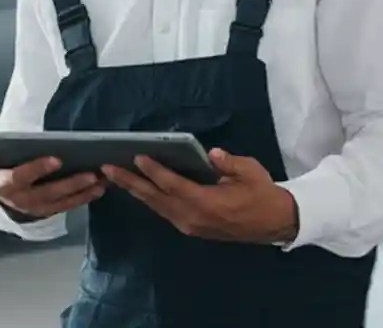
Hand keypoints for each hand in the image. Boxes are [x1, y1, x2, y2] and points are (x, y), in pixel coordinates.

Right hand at [0, 149, 105, 221]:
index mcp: (5, 185)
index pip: (22, 177)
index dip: (38, 168)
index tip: (57, 159)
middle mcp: (22, 200)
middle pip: (48, 192)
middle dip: (70, 184)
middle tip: (90, 174)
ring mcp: (36, 209)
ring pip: (61, 202)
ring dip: (82, 193)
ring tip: (100, 182)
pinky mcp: (48, 212)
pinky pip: (67, 206)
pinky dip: (83, 198)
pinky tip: (99, 189)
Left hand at [102, 148, 298, 243]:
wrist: (275, 223)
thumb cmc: (262, 194)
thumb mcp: (250, 172)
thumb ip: (227, 162)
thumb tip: (209, 153)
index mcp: (207, 203)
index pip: (173, 185)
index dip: (154, 171)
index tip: (137, 157)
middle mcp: (194, 217)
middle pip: (155, 198)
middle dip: (130, 183)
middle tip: (108, 168)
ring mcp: (191, 225)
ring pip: (157, 207)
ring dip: (136, 191)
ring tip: (116, 176)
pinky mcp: (192, 227)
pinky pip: (164, 211)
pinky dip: (150, 198)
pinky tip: (139, 188)